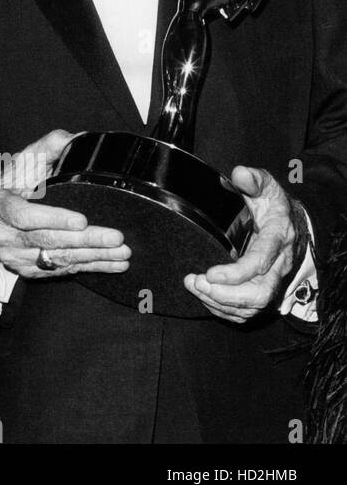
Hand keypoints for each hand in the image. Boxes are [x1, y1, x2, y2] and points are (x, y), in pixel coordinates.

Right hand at [0, 128, 131, 278]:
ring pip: (58, 259)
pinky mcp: (29, 270)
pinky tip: (114, 264)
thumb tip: (78, 139)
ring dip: (94, 256)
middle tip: (115, 237)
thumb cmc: (12, 184)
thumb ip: (48, 148)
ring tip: (122, 251)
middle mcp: (2, 235)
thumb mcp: (23, 162)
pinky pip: (63, 271)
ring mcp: (14, 256)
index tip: (82, 220)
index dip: (54, 219)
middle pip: (47, 241)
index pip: (24, 216)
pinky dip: (92, 267)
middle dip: (85, 240)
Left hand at [185, 166, 308, 323]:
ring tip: (194, 287)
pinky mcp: (265, 289)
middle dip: (227, 295)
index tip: (209, 274)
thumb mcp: (266, 187)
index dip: (236, 274)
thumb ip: (253, 179)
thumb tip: (240, 174)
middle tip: (197, 283)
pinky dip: (226, 311)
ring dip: (222, 304)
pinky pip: (250, 311)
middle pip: (261, 293)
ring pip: (255, 306)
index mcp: (279, 238)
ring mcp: (274, 280)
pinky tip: (205, 298)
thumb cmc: (272, 205)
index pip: (260, 263)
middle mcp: (279, 265)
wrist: (290, 223)